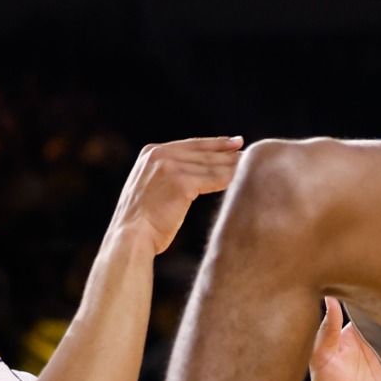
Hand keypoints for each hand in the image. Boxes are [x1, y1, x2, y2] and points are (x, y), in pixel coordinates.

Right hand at [109, 137, 243, 256]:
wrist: (129, 238)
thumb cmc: (140, 221)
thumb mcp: (147, 186)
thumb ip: (165, 173)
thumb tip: (195, 171)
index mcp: (150, 153)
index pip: (191, 145)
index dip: (215, 144)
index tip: (234, 142)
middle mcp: (159, 155)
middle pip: (203, 153)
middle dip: (227, 153)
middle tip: (248, 151)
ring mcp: (169, 167)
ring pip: (211, 166)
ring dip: (233, 166)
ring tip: (250, 166)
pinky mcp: (181, 183)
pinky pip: (213, 179)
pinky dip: (229, 180)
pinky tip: (242, 180)